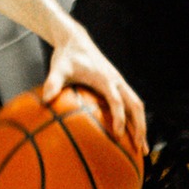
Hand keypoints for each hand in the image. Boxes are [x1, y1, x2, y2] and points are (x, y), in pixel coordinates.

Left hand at [43, 31, 147, 155]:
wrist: (75, 39)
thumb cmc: (66, 55)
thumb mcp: (58, 68)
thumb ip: (53, 83)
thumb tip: (45, 100)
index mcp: (105, 79)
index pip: (116, 101)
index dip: (118, 119)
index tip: (118, 136)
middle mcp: (116, 81)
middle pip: (136, 106)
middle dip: (140, 127)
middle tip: (141, 149)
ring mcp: (119, 82)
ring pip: (137, 105)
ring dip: (142, 125)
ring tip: (142, 147)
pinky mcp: (117, 84)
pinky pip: (131, 102)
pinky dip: (135, 118)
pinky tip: (131, 132)